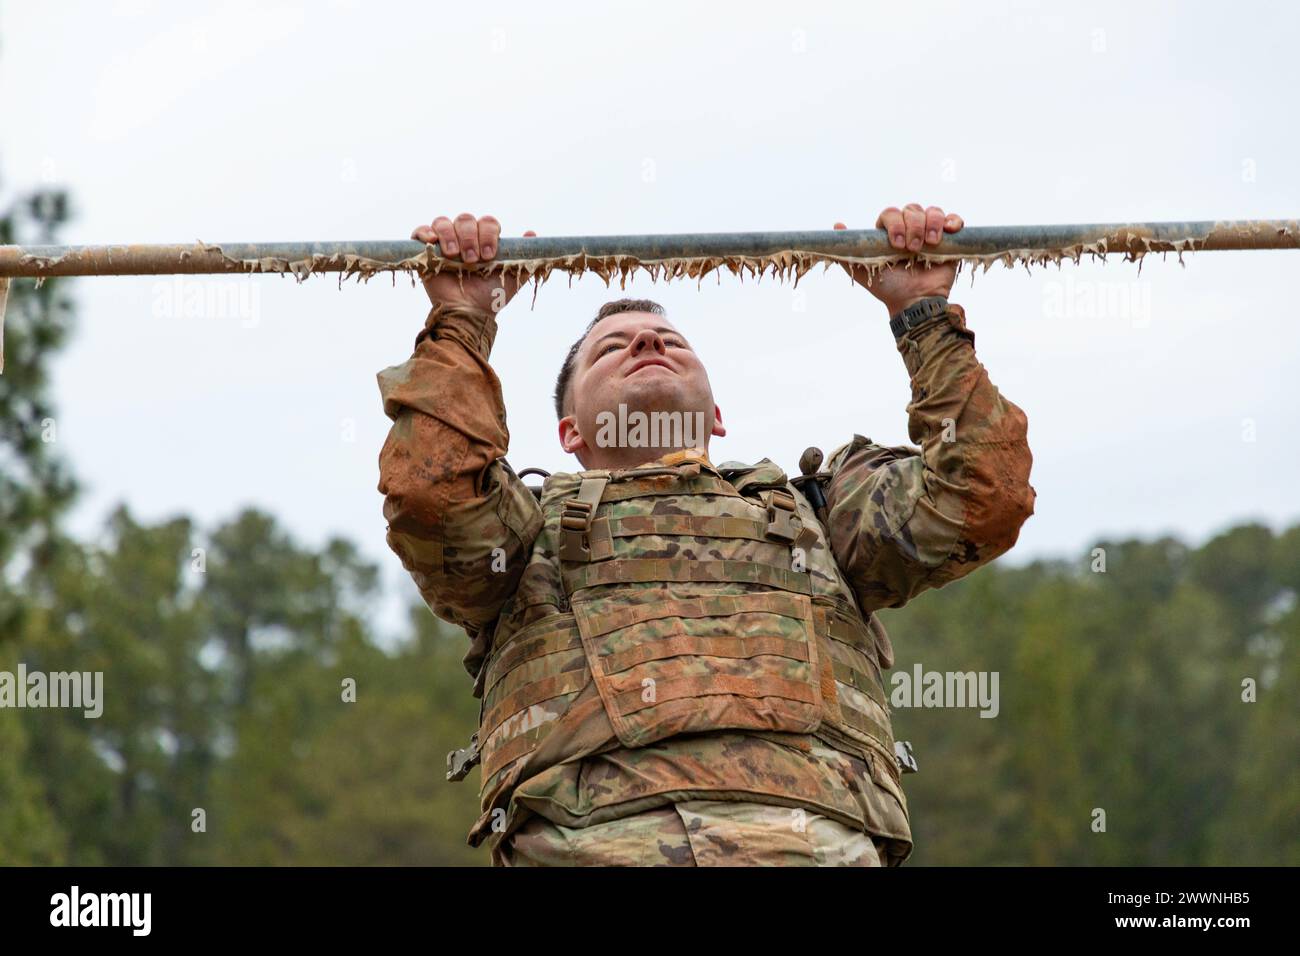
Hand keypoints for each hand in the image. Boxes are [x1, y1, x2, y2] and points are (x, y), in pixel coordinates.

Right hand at [410, 213, 536, 313]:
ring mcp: (443, 243)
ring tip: (454, 255)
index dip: (489, 234)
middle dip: (470, 237)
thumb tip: (532, 233)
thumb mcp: (513, 278)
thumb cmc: (491, 296)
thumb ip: (524, 258)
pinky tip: (432, 241)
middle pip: (465, 219)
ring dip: (449, 235)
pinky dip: (424, 232)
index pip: (487, 222)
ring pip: (443, 222)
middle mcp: (464, 237)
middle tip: (472, 259)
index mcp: (484, 239)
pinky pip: (420, 231)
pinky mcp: (425, 252)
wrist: (469, 313)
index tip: (489, 254)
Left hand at [835, 204, 964, 315]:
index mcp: (890, 231)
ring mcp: (930, 232)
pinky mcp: (949, 239)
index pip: (891, 213)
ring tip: (930, 244)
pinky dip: (953, 220)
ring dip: (932, 223)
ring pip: (932, 211)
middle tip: (911, 248)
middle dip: (913, 226)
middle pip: (912, 209)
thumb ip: (847, 252)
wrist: (913, 302)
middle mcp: (910, 228)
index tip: (896, 244)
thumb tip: (837, 226)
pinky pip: (954, 219)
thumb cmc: (888, 288)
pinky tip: (949, 230)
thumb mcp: (861, 270)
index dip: (894, 224)